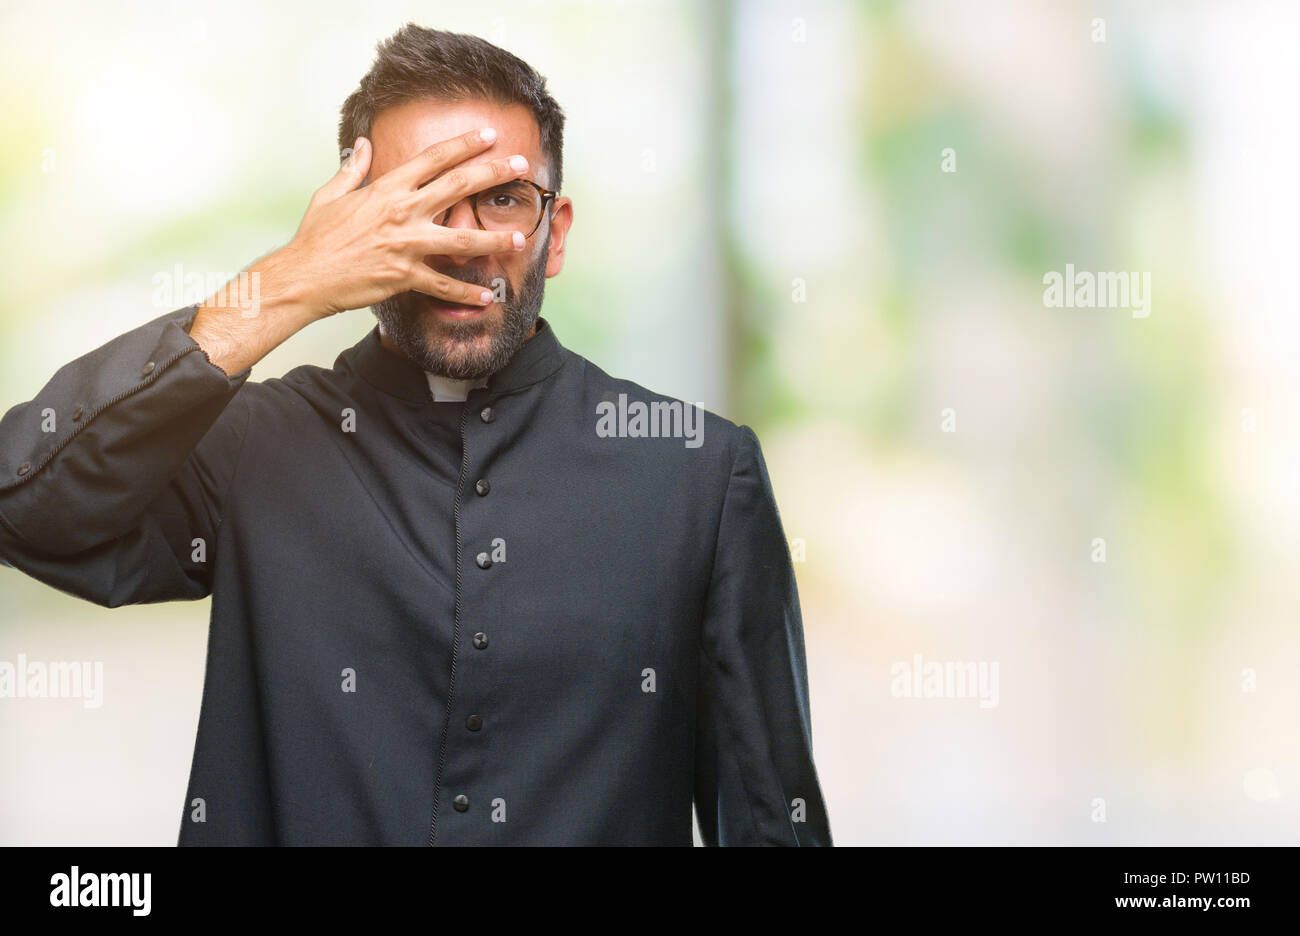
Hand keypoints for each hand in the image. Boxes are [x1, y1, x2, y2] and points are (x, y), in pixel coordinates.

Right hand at [278, 126, 529, 318]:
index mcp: (387, 188)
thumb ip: (353, 169)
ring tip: (519, 239)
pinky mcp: (404, 276)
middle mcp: (402, 212)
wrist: (304, 277)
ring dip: (493, 239)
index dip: (464, 144)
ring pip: (461, 240)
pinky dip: (467, 294)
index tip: (489, 134)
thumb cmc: (316, 237)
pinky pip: (444, 286)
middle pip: (458, 187)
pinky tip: (488, 296)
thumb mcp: (331, 195)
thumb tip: (361, 144)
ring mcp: (406, 245)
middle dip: (493, 173)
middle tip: (522, 166)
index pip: (433, 159)